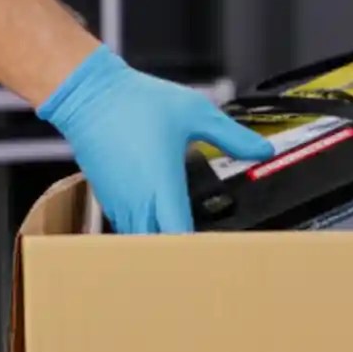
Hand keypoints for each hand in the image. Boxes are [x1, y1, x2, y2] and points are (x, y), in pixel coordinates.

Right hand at [38, 45, 273, 233]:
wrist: (90, 95)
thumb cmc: (137, 102)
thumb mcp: (196, 113)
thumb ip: (232, 136)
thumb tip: (262, 149)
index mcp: (162, 187)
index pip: (180, 238)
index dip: (200, 251)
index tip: (220, 251)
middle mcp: (138, 202)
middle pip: (160, 250)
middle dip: (182, 256)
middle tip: (208, 253)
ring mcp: (119, 203)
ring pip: (142, 242)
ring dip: (161, 245)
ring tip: (187, 241)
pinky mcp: (108, 198)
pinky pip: (129, 227)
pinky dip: (145, 231)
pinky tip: (163, 219)